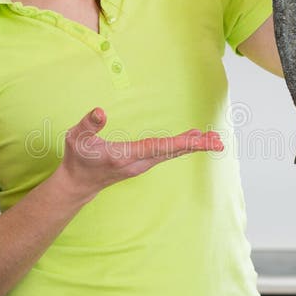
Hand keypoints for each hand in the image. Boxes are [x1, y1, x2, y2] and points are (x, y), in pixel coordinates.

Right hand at [60, 107, 223, 192]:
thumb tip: (99, 111)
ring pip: (172, 154)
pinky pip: (167, 153)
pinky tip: (194, 139)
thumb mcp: (77, 138)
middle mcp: (139, 163)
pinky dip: (183, 146)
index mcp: (126, 156)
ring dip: (193, 146)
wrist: (78, 184)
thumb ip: (88, 125)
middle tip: (218, 141)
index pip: (157, 147)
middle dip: (195, 146)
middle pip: (172, 152)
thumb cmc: (78, 158)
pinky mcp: (142, 163)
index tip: (198, 139)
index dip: (178, 142)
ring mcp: (142, 164)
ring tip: (214, 139)